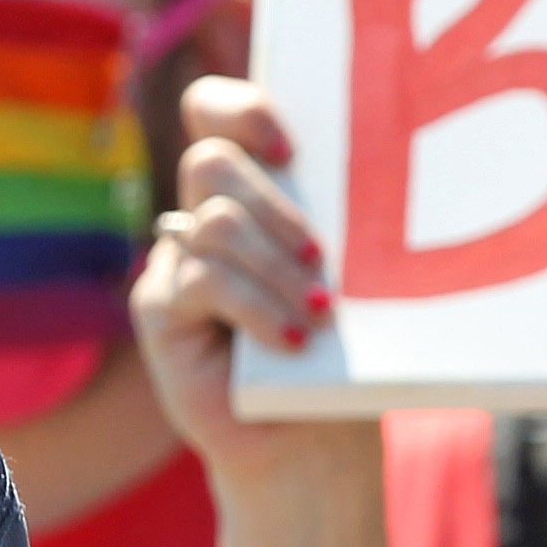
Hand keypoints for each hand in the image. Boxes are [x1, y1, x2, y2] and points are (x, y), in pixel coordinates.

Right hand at [129, 76, 377, 499]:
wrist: (313, 438)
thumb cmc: (341, 350)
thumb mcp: (351, 275)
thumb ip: (340, 220)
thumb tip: (384, 174)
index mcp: (251, 189)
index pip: (215, 112)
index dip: (241, 108)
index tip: (291, 147)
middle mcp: (205, 215)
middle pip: (213, 162)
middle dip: (274, 203)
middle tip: (322, 255)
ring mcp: (177, 260)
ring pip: (214, 223)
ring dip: (275, 267)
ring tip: (319, 311)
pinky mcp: (161, 309)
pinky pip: (202, 281)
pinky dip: (255, 308)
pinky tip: (291, 340)